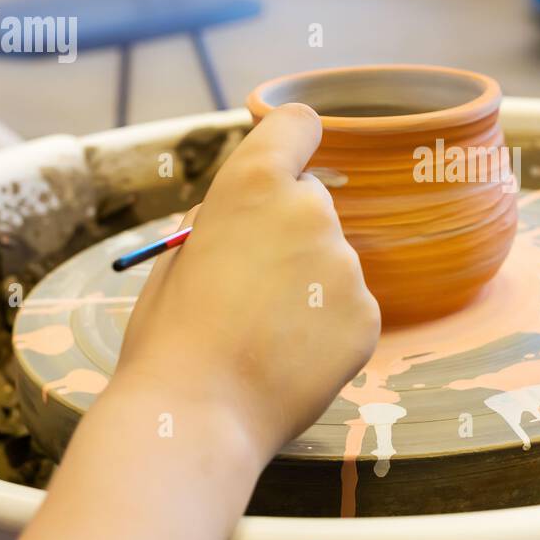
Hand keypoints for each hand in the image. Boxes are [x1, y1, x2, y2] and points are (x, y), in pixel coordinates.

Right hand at [115, 102, 380, 462]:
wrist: (197, 415)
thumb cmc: (171, 335)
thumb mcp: (177, 255)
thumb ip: (220, 219)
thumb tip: (247, 212)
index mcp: (254, 183)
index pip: (298, 124)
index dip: (290, 141)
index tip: (285, 159)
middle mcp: (311, 211)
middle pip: (312, 202)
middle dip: (288, 231)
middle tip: (248, 286)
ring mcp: (345, 264)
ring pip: (331, 261)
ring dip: (307, 285)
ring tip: (261, 334)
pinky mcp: (368, 313)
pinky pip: (348, 308)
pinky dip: (326, 328)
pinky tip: (288, 357)